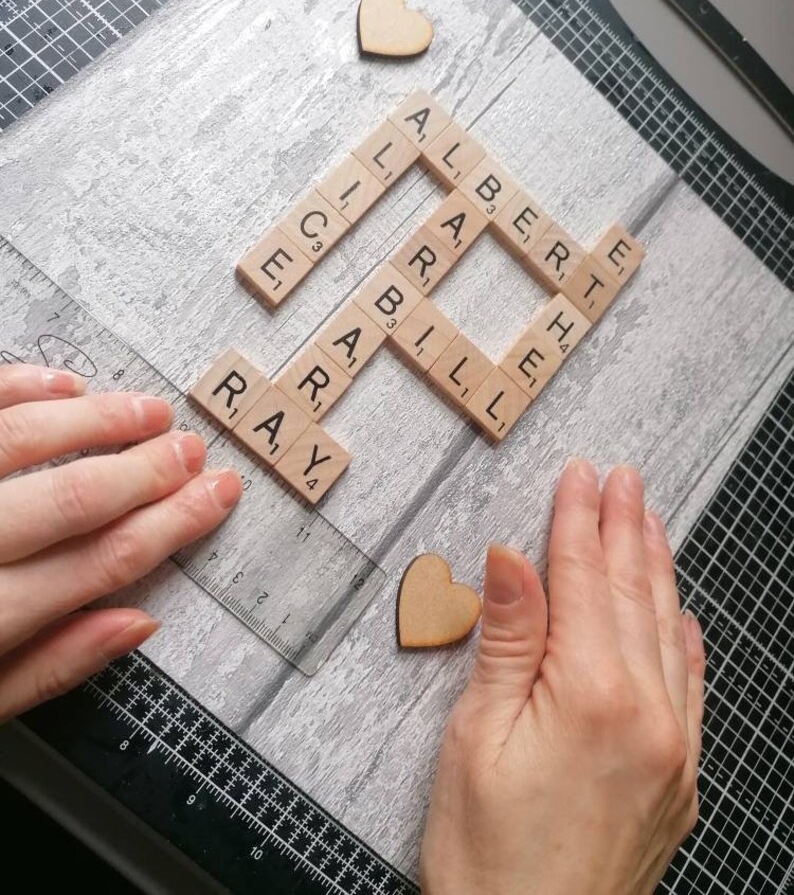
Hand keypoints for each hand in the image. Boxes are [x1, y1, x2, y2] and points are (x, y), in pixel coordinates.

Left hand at [0, 364, 241, 721]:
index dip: (173, 523)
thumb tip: (137, 626)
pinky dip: (19, 387)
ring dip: (98, 420)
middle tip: (192, 451)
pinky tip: (64, 384)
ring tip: (148, 412)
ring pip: (24, 440)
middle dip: (149, 470)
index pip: (104, 560)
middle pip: (77, 496)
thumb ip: (52, 666)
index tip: (216, 496)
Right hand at [420, 461, 705, 894]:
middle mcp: (648, 714)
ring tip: (649, 520)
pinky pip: (691, 689)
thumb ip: (507, 639)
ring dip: (654, 570)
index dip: (578, 522)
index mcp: (593, 694)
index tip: (580, 476)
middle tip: (622, 477)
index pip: (583, 581)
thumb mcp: (477, 737)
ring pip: (667, 633)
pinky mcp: (678, 782)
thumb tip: (512, 558)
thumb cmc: (489, 858)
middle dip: (623, 528)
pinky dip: (684, 641)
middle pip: (631, 596)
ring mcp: (672, 750)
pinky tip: (682, 614)